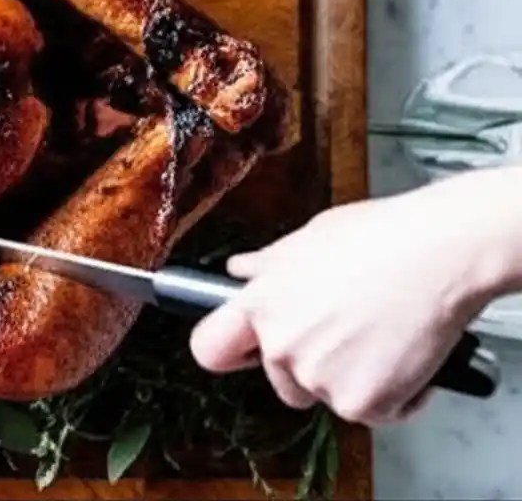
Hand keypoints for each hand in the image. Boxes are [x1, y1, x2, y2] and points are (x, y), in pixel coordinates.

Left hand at [190, 167, 521, 426]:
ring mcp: (319, 378)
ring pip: (327, 396)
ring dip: (352, 378)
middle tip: (348, 332)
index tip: (243, 352)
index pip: (210, 349)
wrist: (439, 253)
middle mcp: (281, 345)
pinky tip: (405, 353)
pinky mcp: (362, 402)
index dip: (230, 353)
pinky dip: (395, 394)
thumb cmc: (382, 238)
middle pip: (281, 381)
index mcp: (260, 305)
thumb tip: (240, 270)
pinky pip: (374, 412)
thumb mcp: (308, 239)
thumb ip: (269, 265)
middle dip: (310, 365)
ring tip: (381, 333)